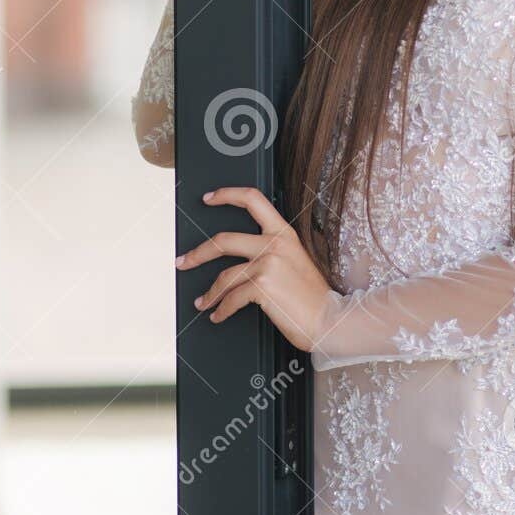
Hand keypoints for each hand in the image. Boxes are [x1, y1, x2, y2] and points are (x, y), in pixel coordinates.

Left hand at [176, 184, 333, 352]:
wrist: (329, 319)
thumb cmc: (313, 297)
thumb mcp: (296, 262)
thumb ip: (273, 252)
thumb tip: (242, 259)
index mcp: (284, 233)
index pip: (253, 199)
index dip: (227, 194)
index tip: (208, 198)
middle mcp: (275, 244)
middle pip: (223, 240)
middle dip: (198, 254)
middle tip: (184, 261)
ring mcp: (268, 264)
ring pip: (223, 275)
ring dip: (209, 293)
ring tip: (202, 302)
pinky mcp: (262, 286)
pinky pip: (231, 298)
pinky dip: (221, 310)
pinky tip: (218, 315)